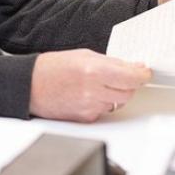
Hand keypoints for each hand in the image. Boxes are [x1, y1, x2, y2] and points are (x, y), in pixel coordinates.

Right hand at [29, 49, 151, 122]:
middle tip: (123, 76)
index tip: (144, 72)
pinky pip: (104, 111)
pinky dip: (103, 103)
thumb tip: (132, 67)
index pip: (132, 77)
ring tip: (99, 84)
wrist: (29, 86)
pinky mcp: (86, 119)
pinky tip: (89, 94)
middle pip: (129, 92)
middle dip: (129, 84)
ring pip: (118, 103)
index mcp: (94, 70)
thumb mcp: (83, 55)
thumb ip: (110, 62)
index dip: (142, 75)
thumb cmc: (52, 68)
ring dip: (115, 93)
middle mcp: (94, 91)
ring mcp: (90, 107)